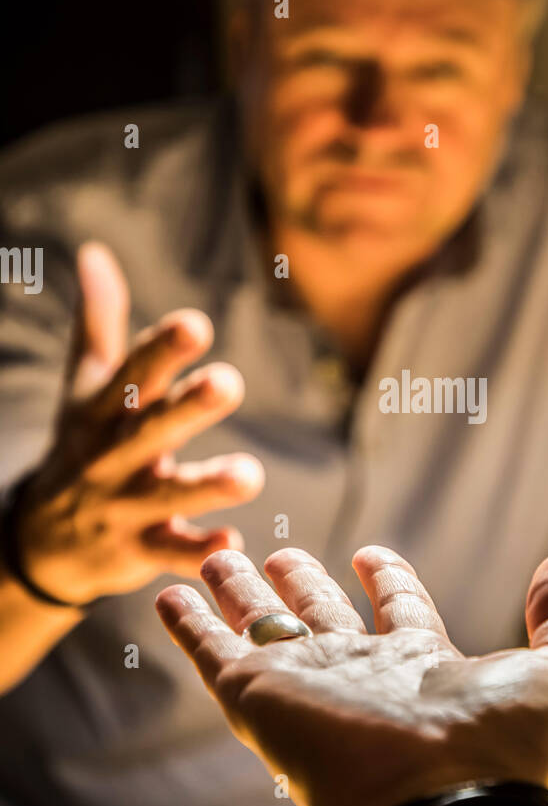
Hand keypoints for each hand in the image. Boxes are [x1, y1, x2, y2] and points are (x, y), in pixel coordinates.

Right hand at [16, 241, 263, 605]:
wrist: (40, 538)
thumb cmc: (82, 445)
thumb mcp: (84, 386)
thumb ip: (100, 323)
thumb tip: (95, 252)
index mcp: (107, 408)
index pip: (135, 372)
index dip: (163, 349)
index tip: (196, 324)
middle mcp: (115, 454)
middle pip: (152, 428)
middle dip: (189, 407)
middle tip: (230, 383)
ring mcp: (125, 504)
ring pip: (167, 495)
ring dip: (207, 486)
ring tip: (250, 475)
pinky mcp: (138, 551)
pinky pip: (170, 552)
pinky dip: (198, 551)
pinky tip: (233, 544)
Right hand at [155, 545, 547, 805]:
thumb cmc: (506, 750)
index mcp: (423, 666)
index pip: (398, 610)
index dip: (385, 577)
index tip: (370, 553)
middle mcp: (360, 675)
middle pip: (321, 617)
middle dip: (300, 583)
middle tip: (277, 552)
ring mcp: (306, 685)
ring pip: (264, 625)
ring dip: (240, 591)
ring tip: (217, 555)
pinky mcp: (258, 697)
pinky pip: (216, 650)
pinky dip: (190, 624)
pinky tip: (169, 596)